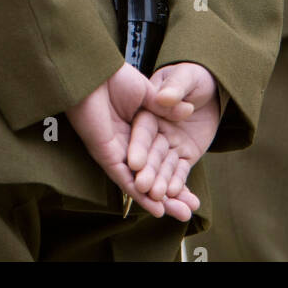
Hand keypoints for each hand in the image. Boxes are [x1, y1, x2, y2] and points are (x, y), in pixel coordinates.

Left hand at [65, 63, 200, 221]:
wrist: (92, 71)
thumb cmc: (115, 77)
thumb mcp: (147, 92)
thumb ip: (166, 108)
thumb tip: (189, 112)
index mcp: (138, 131)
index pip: (161, 160)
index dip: (177, 177)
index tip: (194, 193)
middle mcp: (128, 145)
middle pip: (153, 176)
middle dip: (172, 196)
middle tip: (192, 212)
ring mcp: (116, 152)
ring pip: (140, 183)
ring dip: (160, 201)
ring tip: (182, 215)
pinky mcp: (105, 154)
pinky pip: (124, 179)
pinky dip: (140, 195)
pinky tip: (156, 207)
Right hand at [127, 63, 219, 207]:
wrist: (211, 84)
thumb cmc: (193, 74)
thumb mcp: (186, 76)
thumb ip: (176, 87)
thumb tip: (166, 97)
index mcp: (146, 112)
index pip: (141, 133)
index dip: (138, 148)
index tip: (136, 165)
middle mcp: (154, 132)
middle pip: (149, 156)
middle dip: (148, 174)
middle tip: (147, 191)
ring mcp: (168, 144)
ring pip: (163, 168)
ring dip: (163, 185)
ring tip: (164, 203)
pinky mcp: (184, 153)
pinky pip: (180, 170)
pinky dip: (179, 183)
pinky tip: (179, 197)